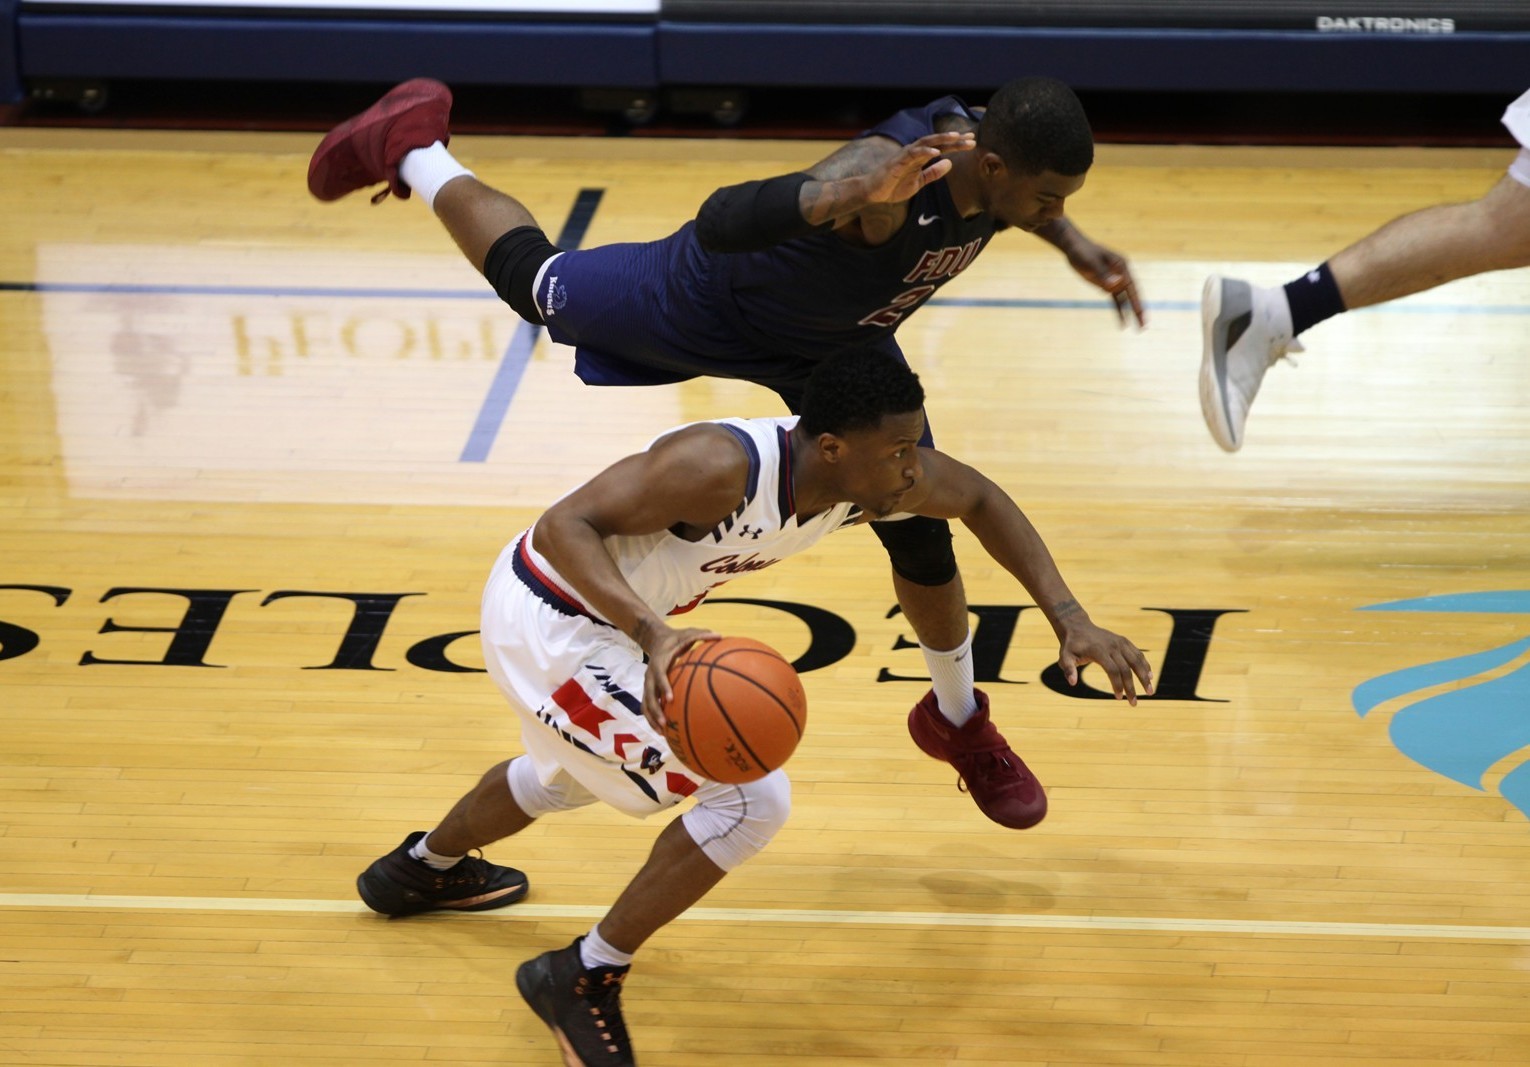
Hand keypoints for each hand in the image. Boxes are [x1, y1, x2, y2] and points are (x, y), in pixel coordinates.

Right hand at [638, 625, 720, 730]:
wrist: (656, 639)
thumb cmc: (676, 638)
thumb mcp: (687, 633)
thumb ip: (702, 634)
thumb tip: (720, 635)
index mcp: (658, 663)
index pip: (659, 676)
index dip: (664, 687)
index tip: (671, 699)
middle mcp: (650, 675)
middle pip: (649, 695)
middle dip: (655, 710)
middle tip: (665, 723)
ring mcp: (648, 684)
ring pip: (646, 704)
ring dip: (652, 719)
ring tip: (663, 733)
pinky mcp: (649, 690)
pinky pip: (648, 706)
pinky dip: (653, 719)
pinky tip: (664, 731)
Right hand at [860, 131, 974, 205]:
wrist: (873, 192)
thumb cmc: (894, 186)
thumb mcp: (919, 182)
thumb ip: (933, 173)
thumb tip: (950, 163)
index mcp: (921, 157)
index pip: (942, 147)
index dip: (957, 144)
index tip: (972, 141)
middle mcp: (915, 152)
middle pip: (938, 142)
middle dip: (954, 140)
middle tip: (971, 137)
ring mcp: (906, 155)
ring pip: (926, 142)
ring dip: (942, 139)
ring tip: (956, 137)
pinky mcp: (898, 161)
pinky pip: (913, 154)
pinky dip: (925, 152)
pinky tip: (937, 152)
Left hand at [1056, 623, 1154, 704]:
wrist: (1077, 626)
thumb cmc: (1071, 646)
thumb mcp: (1064, 657)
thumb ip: (1068, 669)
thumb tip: (1072, 683)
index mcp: (1099, 650)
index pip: (1113, 670)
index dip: (1117, 685)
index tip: (1119, 698)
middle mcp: (1112, 646)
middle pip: (1126, 669)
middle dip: (1132, 687)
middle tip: (1134, 703)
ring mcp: (1120, 642)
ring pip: (1136, 660)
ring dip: (1145, 676)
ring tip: (1150, 691)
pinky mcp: (1123, 641)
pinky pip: (1138, 653)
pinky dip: (1145, 664)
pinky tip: (1150, 676)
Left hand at [1065, 241, 1145, 328]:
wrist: (1073, 247)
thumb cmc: (1082, 252)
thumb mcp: (1091, 263)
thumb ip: (1103, 274)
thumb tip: (1117, 285)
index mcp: (1122, 266)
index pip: (1132, 288)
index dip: (1137, 303)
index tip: (1142, 314)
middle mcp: (1122, 273)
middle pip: (1132, 295)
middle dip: (1138, 311)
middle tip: (1144, 326)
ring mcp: (1114, 279)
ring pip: (1125, 300)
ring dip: (1131, 314)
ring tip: (1139, 328)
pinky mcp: (1106, 284)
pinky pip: (1115, 300)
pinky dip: (1119, 311)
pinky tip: (1123, 323)